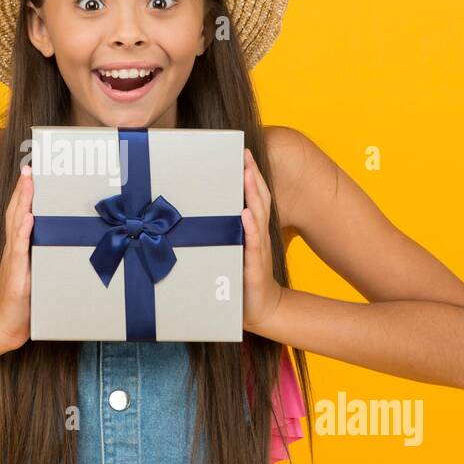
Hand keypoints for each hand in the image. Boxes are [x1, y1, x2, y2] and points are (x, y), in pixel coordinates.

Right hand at [0, 162, 32, 351]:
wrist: (8, 324)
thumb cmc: (25, 297)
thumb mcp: (35, 268)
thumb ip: (40, 251)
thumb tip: (54, 233)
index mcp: (19, 245)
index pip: (19, 212)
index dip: (24, 191)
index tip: (31, 169)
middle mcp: (14, 248)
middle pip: (16, 211)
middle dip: (23, 189)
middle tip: (29, 167)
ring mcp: (14, 259)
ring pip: (17, 225)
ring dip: (22, 202)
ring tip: (29, 183)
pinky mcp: (17, 274)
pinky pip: (19, 250)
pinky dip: (23, 232)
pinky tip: (28, 218)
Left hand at [241, 147, 283, 334]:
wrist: (260, 310)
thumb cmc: (241, 279)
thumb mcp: (233, 250)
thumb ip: (225, 232)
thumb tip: (202, 214)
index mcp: (252, 229)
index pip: (254, 196)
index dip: (251, 174)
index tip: (243, 153)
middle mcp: (257, 235)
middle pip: (259, 199)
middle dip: (252, 175)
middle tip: (245, 153)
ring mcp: (258, 249)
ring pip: (257, 216)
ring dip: (252, 193)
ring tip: (247, 173)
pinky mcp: (255, 267)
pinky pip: (253, 244)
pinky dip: (250, 228)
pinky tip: (245, 214)